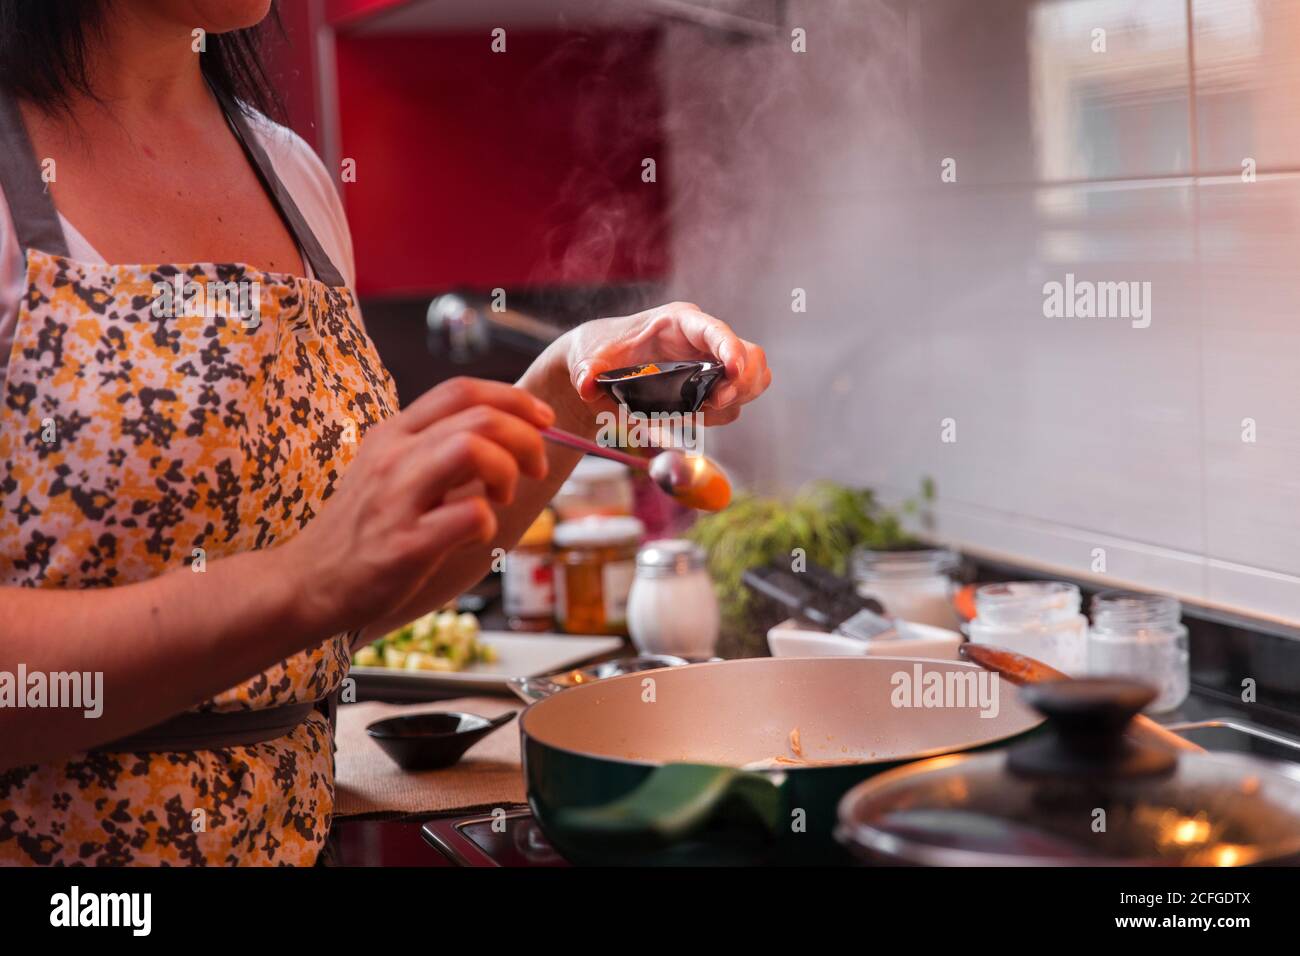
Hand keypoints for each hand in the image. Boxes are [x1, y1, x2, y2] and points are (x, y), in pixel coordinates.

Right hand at [280, 377, 552, 634]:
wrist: (308, 582)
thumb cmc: (364, 529)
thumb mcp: (391, 471)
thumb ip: (437, 449)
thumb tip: (509, 435)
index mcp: (394, 433)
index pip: (461, 390)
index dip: (513, 399)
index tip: (544, 420)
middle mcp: (393, 457)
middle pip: (479, 418)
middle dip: (526, 438)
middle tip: (534, 468)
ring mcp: (396, 499)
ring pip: (472, 451)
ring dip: (506, 472)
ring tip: (501, 499)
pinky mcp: (404, 545)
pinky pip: (470, 516)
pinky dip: (488, 525)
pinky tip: (473, 536)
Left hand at [561, 302, 770, 424]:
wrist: (602, 365)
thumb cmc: (601, 351)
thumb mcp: (590, 358)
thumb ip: (588, 370)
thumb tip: (588, 384)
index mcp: (680, 322)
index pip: (716, 331)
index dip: (731, 349)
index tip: (732, 371)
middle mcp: (703, 341)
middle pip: (751, 357)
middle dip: (741, 383)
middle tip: (714, 403)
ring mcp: (712, 364)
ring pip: (753, 380)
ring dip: (735, 400)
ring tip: (701, 411)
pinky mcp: (712, 387)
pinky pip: (736, 402)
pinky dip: (723, 413)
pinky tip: (697, 416)